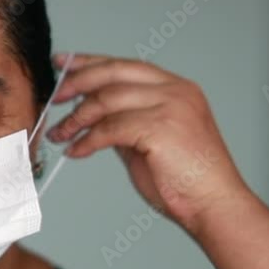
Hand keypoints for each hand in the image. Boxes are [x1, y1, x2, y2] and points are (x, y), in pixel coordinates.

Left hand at [45, 53, 251, 233]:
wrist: (214, 206)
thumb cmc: (185, 181)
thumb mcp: (150, 141)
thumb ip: (126, 122)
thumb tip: (92, 116)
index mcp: (177, 88)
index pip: (125, 65)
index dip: (89, 62)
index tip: (61, 63)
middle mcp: (176, 90)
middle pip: (113, 73)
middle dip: (76, 83)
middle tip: (54, 97)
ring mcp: (171, 106)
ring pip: (107, 100)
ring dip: (75, 118)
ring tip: (59, 134)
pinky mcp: (161, 128)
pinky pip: (109, 129)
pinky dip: (86, 141)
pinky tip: (76, 151)